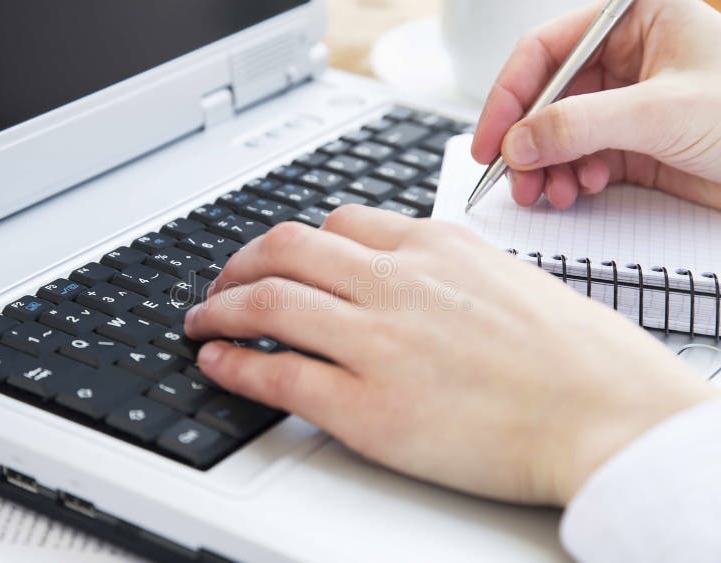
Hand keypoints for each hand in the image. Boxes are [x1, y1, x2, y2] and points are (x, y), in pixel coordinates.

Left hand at [185, 206, 716, 505]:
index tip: (274, 259)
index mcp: (434, 247)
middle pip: (286, 249)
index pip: (338, 223)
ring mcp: (377, 340)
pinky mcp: (366, 405)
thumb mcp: (501, 277)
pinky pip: (275, 371)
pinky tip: (217, 362)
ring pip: (267, 301)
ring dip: (219, 309)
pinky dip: (232, 362)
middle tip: (221, 285)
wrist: (604, 413)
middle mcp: (398, 281)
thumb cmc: (571, 354)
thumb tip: (396, 275)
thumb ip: (443, 270)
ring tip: (203, 321)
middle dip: (238, 263)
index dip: (293, 243)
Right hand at [472, 0, 720, 209]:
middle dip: (527, 142)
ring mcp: (622, 101)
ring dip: (546, 166)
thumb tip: (516, 142)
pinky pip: (577, 156)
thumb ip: (580, 124)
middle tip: (515, 179)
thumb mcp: (660, 112)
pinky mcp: (627, 140)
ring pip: (556, 132)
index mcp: (633, 20)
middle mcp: (624, 57)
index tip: (489, 142)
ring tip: (550, 193)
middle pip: (544, 97)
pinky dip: (570, 177)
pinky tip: (582, 189)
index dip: (508, 97)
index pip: (545, 51)